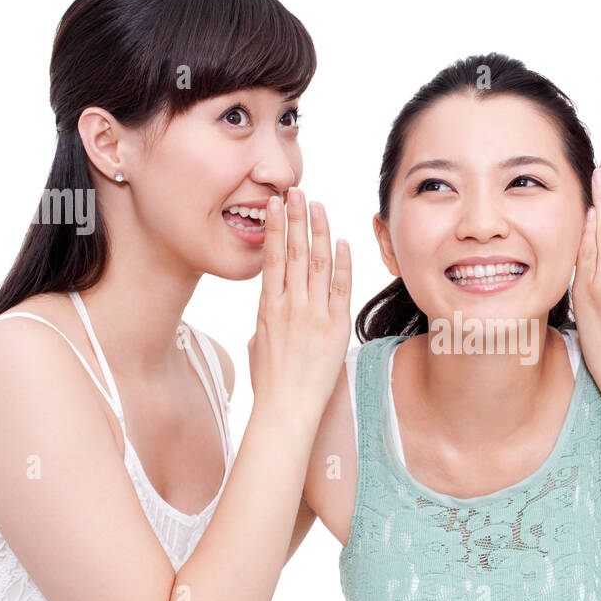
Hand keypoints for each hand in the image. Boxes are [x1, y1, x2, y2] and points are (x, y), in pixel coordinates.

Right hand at [249, 187, 351, 408]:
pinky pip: (340, 288)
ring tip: (318, 206)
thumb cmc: (269, 380)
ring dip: (318, 232)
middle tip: (298, 191)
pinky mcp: (336, 327)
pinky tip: (341, 242)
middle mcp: (290, 305)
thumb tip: (275, 303)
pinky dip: (342, 263)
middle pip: (294, 252)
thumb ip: (268, 316)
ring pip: (317, 264)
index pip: (272, 257)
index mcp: (267, 307)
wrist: (287, 409)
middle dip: (297, 218)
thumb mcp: (258, 341)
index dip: (275, 227)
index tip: (276, 204)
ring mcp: (314, 315)